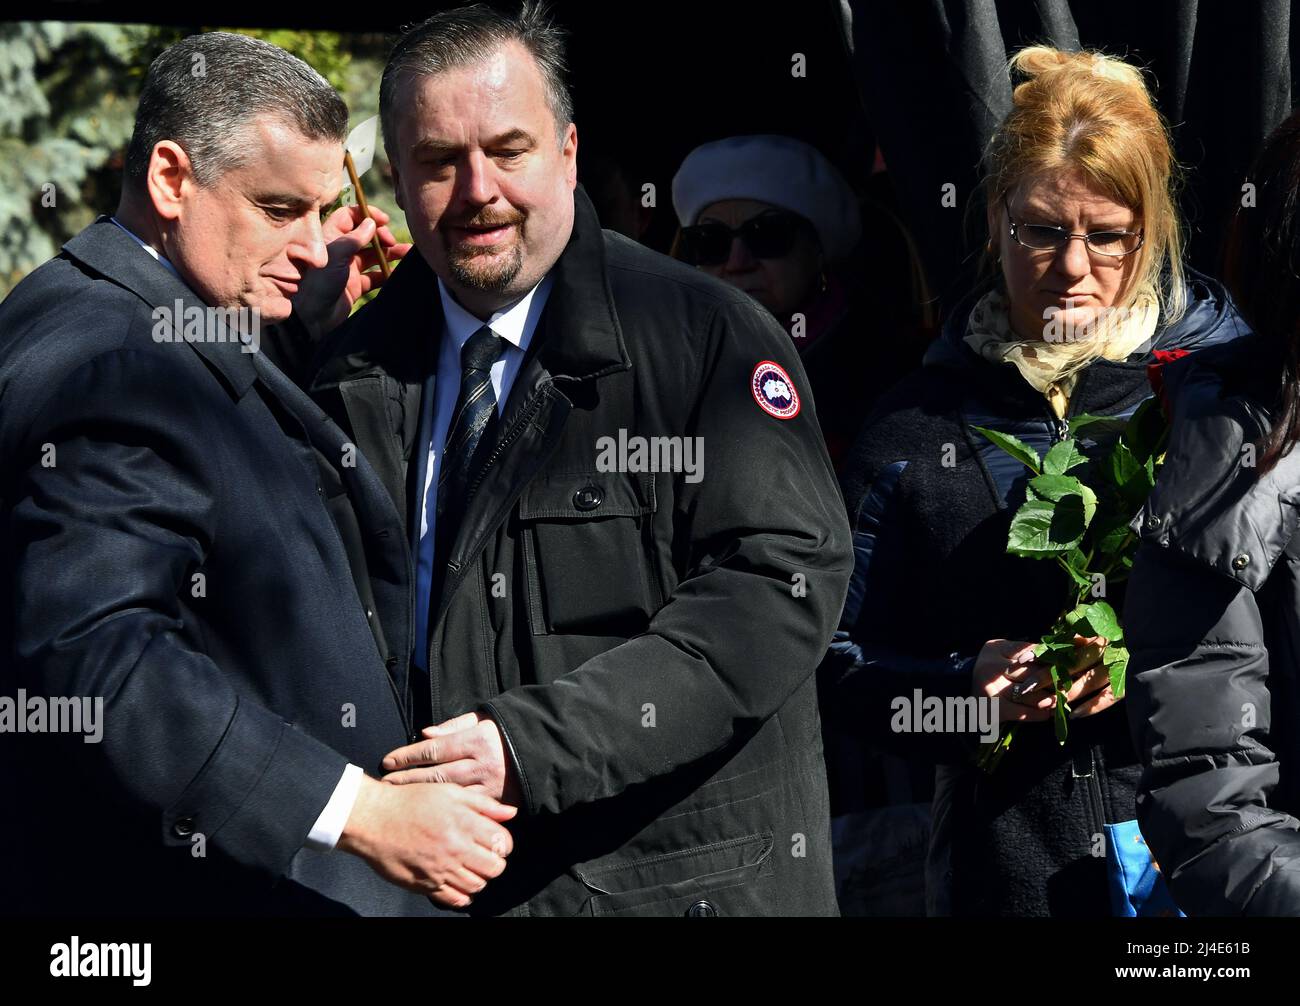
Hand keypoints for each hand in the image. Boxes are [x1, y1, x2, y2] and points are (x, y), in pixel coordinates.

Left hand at [291, 204, 411, 337]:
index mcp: (331, 239)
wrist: (314, 317)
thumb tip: (371, 223)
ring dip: (390, 253)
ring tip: (408, 253)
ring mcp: (349, 269)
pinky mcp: (356, 286)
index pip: (349, 217)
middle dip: (381, 236)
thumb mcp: (336, 255)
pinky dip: (387, 274)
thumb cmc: (319, 283)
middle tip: (392, 242)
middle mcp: (340, 251)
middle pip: (365, 236)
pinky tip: (399, 273)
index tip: (383, 220)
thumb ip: (354, 238)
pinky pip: (375, 277)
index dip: (366, 214)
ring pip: (373, 256)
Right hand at [337, 775, 514, 908]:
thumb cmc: (411, 801)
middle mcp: (456, 848)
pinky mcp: (426, 885)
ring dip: (479, 878)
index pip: (503, 843)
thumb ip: (484, 804)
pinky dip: (462, 895)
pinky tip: (458, 882)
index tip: (495, 841)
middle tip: (484, 856)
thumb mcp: (450, 792)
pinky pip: (455, 899)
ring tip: (470, 867)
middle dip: (495, 862)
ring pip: (478, 885)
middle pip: (495, 868)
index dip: (504, 843)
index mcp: (465, 823)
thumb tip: (512, 813)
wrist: (374, 818)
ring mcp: (441, 869)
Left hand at [382, 712, 521, 805]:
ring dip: (420, 795)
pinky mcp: (496, 802)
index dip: (409, 755)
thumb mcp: (484, 719)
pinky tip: (427, 810)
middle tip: (385, 783)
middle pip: (436, 774)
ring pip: (447, 793)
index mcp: (478, 739)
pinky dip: (444, 809)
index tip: (388, 760)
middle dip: (407, 778)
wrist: (545, 752)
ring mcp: (489, 786)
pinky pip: (465, 808)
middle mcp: (482, 764)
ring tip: (398, 797)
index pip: (435, 748)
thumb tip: (425, 734)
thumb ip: (454, 726)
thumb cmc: (508, 732)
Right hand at [982, 634, 1116, 722]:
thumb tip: (1063, 648)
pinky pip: (1024, 712)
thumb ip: (1024, 652)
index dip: (1054, 654)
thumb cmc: (987, 674)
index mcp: (994, 648)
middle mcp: (991, 666)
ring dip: (1051, 697)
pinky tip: (1051, 713)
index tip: (1074, 656)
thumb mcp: (1001, 655)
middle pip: (1033, 671)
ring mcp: (992, 688)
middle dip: (1055, 678)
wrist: (957, 695)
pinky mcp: (994, 709)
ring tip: (1065, 698)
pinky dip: (1040, 714)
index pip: (1030, 650)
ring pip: (1031, 692)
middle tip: (1075, 681)